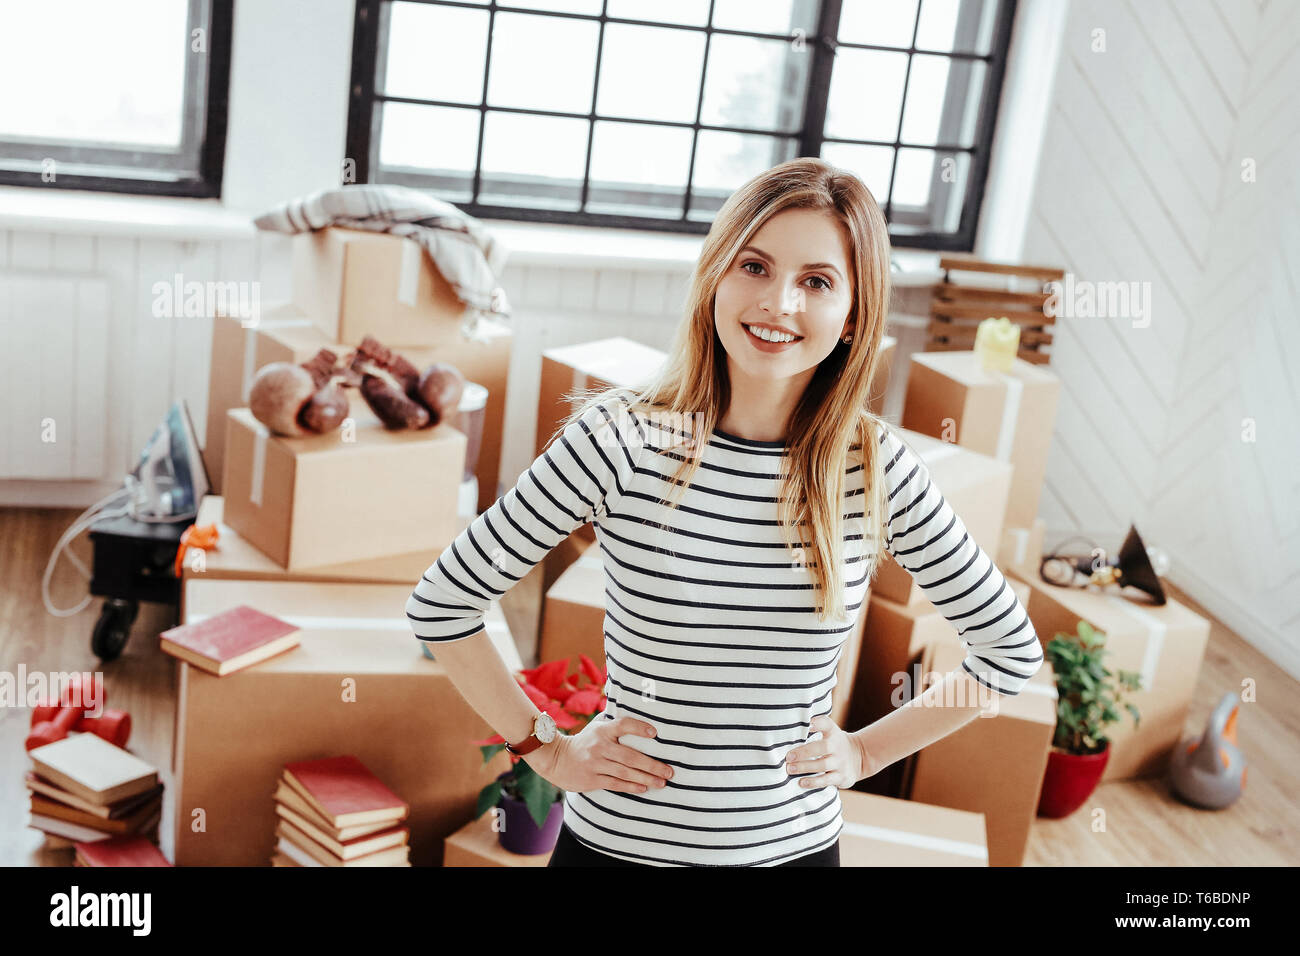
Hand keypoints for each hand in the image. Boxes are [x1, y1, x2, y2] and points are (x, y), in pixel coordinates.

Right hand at [523, 716, 673, 794]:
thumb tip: (641, 714)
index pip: (622, 725)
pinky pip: (615, 784)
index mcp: (602, 730)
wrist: (556, 759)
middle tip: (670, 771)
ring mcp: (595, 764)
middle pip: (630, 756)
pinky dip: (631, 786)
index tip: (655, 732)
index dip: (639, 728)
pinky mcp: (591, 779)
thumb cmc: (585, 741)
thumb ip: (615, 724)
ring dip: (646, 778)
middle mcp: (599, 746)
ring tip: (662, 782)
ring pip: (625, 772)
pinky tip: (645, 788)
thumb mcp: (596, 727)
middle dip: (652, 765)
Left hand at [785, 715, 872, 787]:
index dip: (818, 723)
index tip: (808, 724)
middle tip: (788, 757)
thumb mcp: (830, 731)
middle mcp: (838, 747)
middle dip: (804, 752)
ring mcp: (841, 763)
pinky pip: (826, 780)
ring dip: (805, 767)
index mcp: (833, 733)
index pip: (826, 724)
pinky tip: (801, 782)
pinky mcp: (842, 777)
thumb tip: (792, 724)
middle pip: (823, 747)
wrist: (860, 757)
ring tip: (790, 769)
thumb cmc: (834, 742)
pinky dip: (813, 782)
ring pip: (823, 765)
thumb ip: (816, 726)